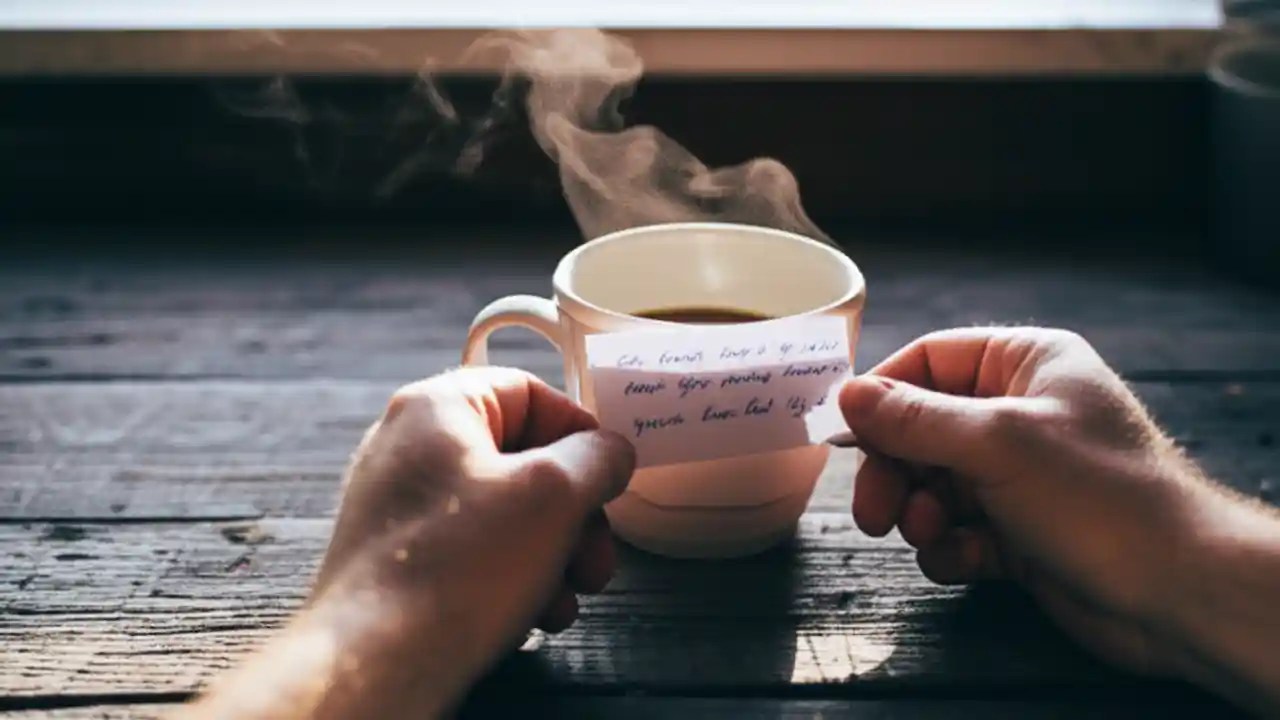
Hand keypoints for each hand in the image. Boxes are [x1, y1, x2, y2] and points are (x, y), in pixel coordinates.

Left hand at [186, 367, 634, 719]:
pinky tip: (535, 614)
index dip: (580, 432)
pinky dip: (513, 575)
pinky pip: (472, 550)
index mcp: (437, 407)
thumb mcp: (554, 494)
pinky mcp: (396, 557)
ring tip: (569, 597)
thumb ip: (596, 458)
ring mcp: (399, 504)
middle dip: (574, 513)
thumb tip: (611, 452)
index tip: (609, 475)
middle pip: (521, 459)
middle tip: (597, 556)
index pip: (528, 392)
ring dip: (552, 553)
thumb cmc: (458, 568)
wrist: (376, 662)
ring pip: (503, 512)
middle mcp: (409, 447)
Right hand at [838, 328, 1209, 677]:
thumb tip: (847, 393)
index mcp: (1027, 365)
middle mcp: (1021, 414)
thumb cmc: (1100, 498)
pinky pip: (958, 530)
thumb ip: (914, 419)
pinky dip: (950, 547)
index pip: (931, 360)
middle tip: (873, 511)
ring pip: (933, 484)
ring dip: (919, 513)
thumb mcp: (996, 443)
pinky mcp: (1020, 532)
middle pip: (921, 429)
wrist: (1177, 593)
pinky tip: (964, 560)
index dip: (883, 394)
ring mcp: (1020, 476)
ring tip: (929, 534)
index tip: (846, 433)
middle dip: (894, 471)